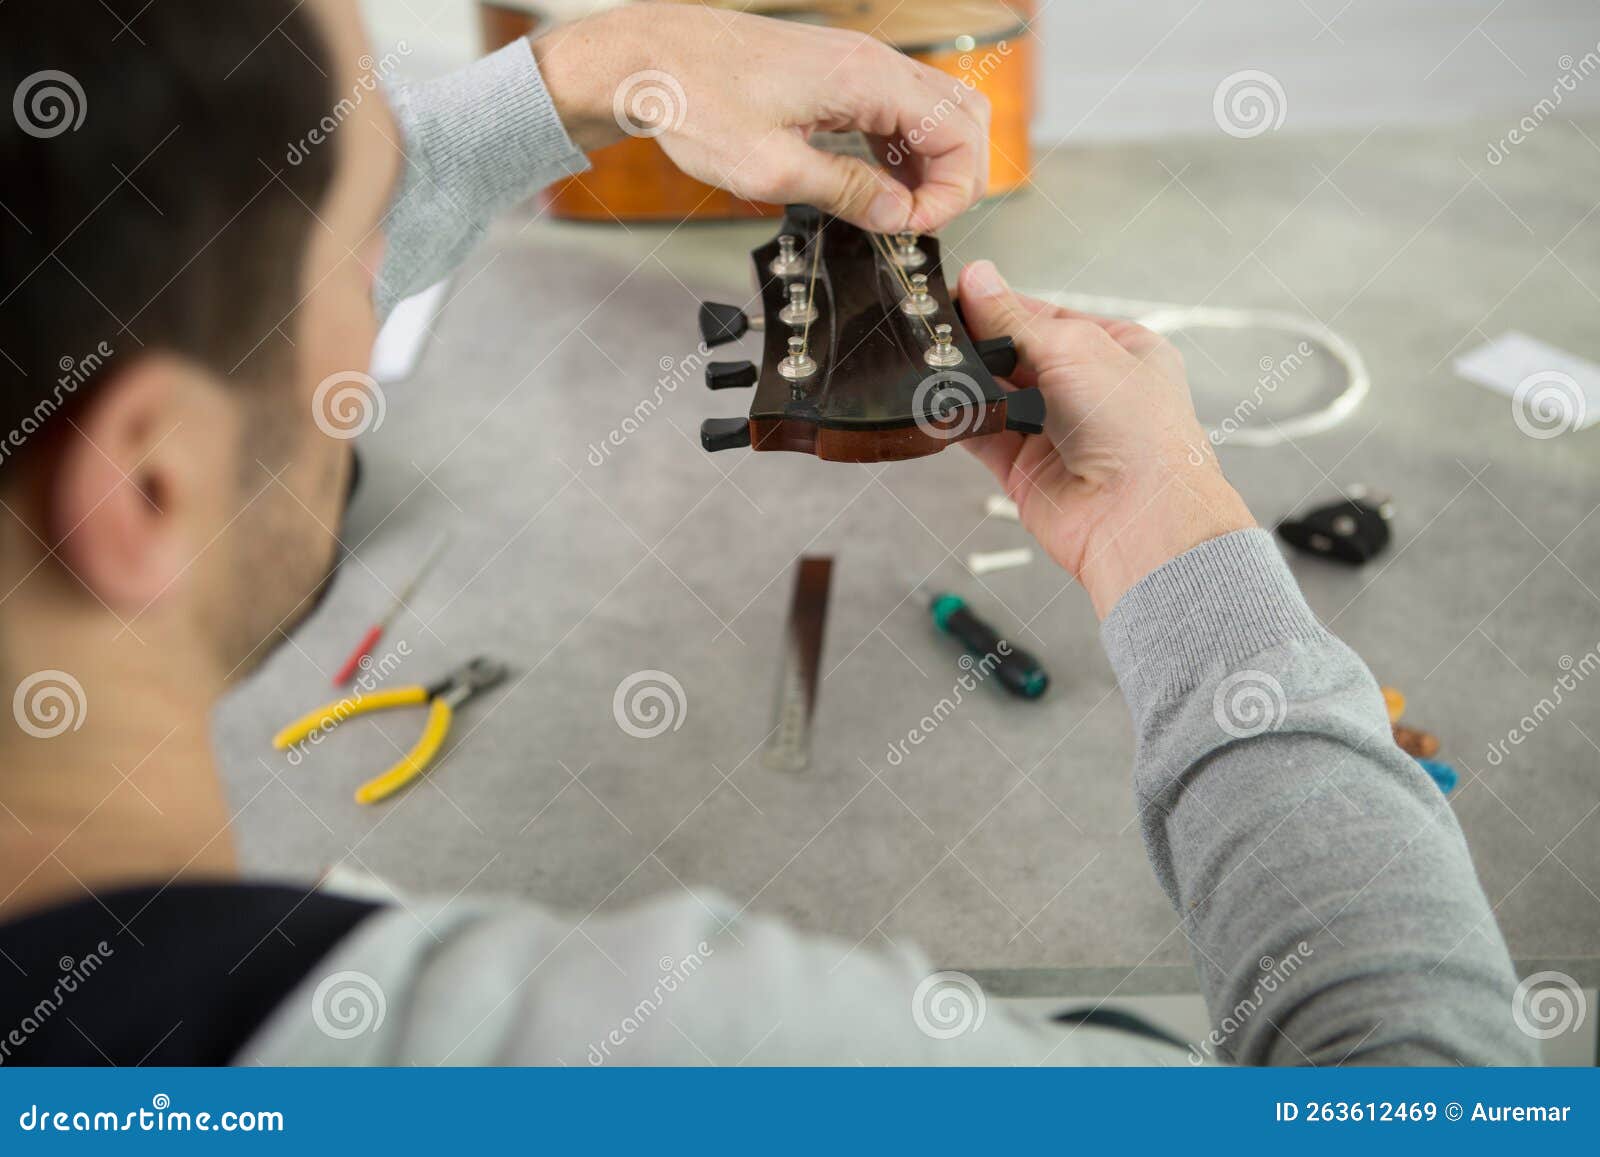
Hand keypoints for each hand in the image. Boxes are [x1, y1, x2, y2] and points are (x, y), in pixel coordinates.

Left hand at [532, 3, 988, 232]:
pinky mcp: (839, 73)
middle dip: (955, 177)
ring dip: (931, 165)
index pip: (957, 133)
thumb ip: (845, 193)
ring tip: (897, 211)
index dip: (949, 192)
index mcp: (865, 78)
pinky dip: (903, 150)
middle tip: (918, 223)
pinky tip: (878, 184)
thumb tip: (897, 216)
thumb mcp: (771, 170)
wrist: (650, 61)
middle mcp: (871, 61)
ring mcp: (857, 63)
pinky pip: (898, 109)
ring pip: (935, 112)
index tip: (912, 228)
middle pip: (962, 117)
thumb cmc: (695, 102)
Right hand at [957, 261, 1256, 617]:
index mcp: (1118, 350)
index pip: (1048, 316)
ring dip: (971, 381)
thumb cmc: (1141, 435)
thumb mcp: (1075, 350)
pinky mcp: (1025, 469)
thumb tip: (979, 281)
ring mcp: (1056, 431)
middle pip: (1018, 354)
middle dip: (983, 343)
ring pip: (997, 394)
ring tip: (940, 364)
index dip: (1004, 305)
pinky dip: (962, 419)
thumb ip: (1016, 319)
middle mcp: (1089, 390)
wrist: (1140, 519)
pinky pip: (983, 434)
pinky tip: (944, 403)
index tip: (961, 293)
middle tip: (942, 330)